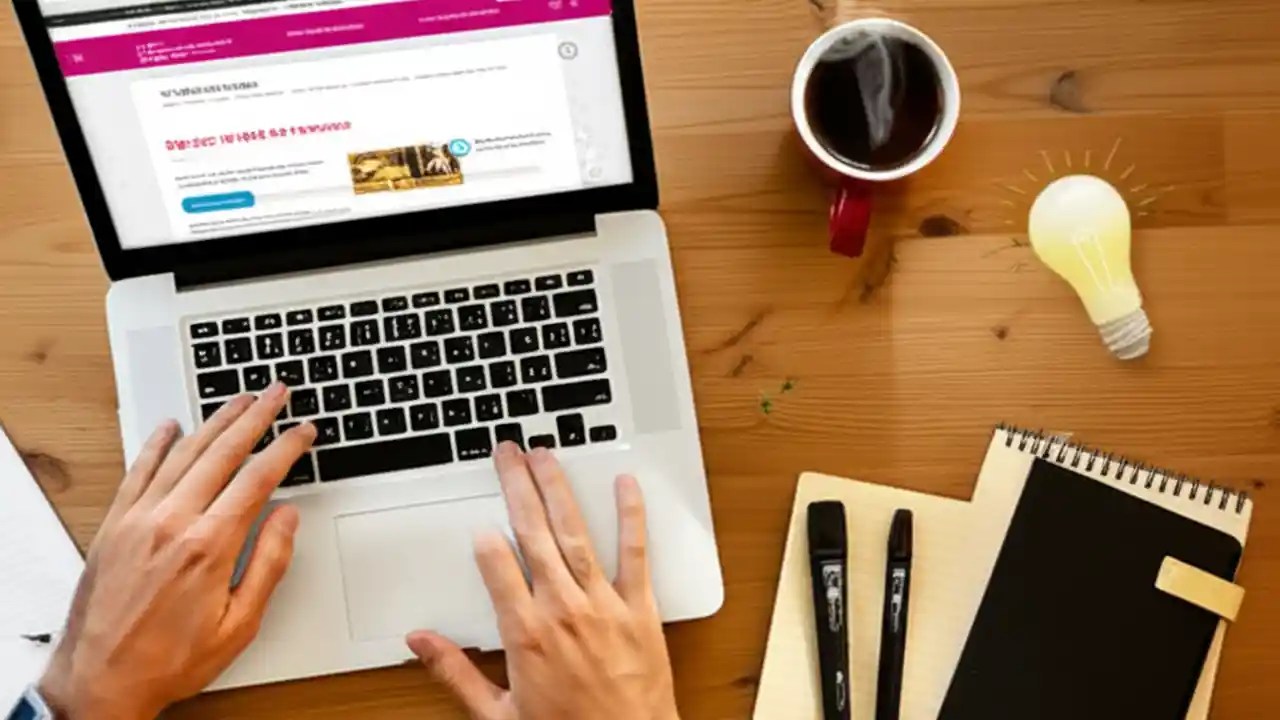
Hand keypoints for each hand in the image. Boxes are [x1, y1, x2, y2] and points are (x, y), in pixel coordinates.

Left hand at [39, 384, 314, 719]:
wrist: (100, 681)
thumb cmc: (169, 660)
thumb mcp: (240, 623)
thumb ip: (268, 563)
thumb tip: (287, 518)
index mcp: (209, 546)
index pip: (258, 478)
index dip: (286, 448)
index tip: (303, 431)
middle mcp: (172, 522)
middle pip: (222, 452)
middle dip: (255, 417)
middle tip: (276, 393)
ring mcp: (139, 520)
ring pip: (183, 453)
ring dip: (215, 422)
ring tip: (239, 401)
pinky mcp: (114, 525)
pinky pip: (139, 470)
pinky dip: (157, 443)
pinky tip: (171, 427)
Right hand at [406, 444, 678, 719]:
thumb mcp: (498, 714)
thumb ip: (456, 673)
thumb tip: (419, 643)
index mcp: (526, 634)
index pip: (497, 566)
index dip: (486, 539)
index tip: (480, 521)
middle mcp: (563, 610)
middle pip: (533, 533)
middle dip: (517, 488)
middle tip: (508, 453)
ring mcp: (604, 605)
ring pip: (576, 533)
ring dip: (559, 490)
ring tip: (546, 455)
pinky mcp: (641, 609)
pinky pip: (636, 554)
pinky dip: (631, 517)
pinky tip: (625, 485)